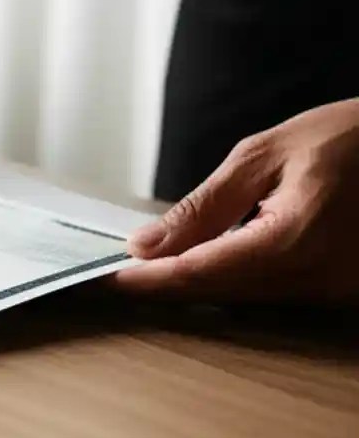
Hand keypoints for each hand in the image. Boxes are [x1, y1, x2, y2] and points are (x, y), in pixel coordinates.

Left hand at [115, 98, 358, 301]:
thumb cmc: (350, 137)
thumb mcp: (265, 155)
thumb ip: (203, 207)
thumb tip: (146, 245)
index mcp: (292, 239)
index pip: (197, 273)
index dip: (146, 280)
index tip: (103, 280)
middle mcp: (315, 278)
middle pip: (216, 294)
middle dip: (163, 285)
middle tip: (115, 275)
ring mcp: (332, 292)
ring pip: (242, 300)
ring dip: (195, 286)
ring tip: (150, 269)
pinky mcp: (340, 292)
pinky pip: (272, 296)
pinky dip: (233, 282)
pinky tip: (205, 266)